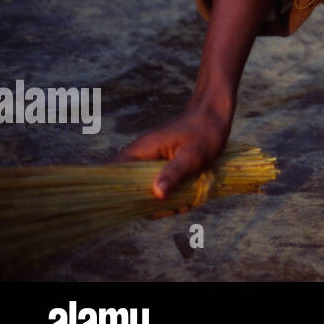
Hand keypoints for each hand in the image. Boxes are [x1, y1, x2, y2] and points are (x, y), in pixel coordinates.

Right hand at [111, 103, 231, 199]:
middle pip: (127, 189)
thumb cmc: (204, 132)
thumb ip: (175, 173)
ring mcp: (149, 163)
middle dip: (147, 204)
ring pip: (144, 191)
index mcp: (140, 151)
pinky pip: (157, 187)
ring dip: (162, 202)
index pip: (110, 173)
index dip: (113, 192)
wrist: (214, 117)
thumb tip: (157, 194)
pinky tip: (186, 198)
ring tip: (182, 203)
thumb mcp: (193, 155)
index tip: (131, 206)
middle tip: (169, 207)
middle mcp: (139, 157)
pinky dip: (170, 196)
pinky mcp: (159, 167)